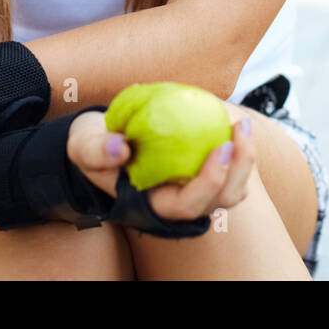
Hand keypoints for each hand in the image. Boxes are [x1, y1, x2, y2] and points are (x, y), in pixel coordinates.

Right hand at [66, 100, 254, 221]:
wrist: (102, 140)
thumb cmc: (93, 146)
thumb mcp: (84, 146)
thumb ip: (95, 150)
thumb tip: (119, 148)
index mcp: (152, 205)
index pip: (188, 205)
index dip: (210, 182)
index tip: (221, 147)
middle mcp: (178, 204)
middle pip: (221, 199)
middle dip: (239, 168)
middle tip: (240, 127)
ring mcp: (193, 189)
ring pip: (232, 187)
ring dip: (244, 159)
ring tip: (241, 124)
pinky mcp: (201, 171)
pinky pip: (229, 167)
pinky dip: (237, 149)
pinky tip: (234, 122)